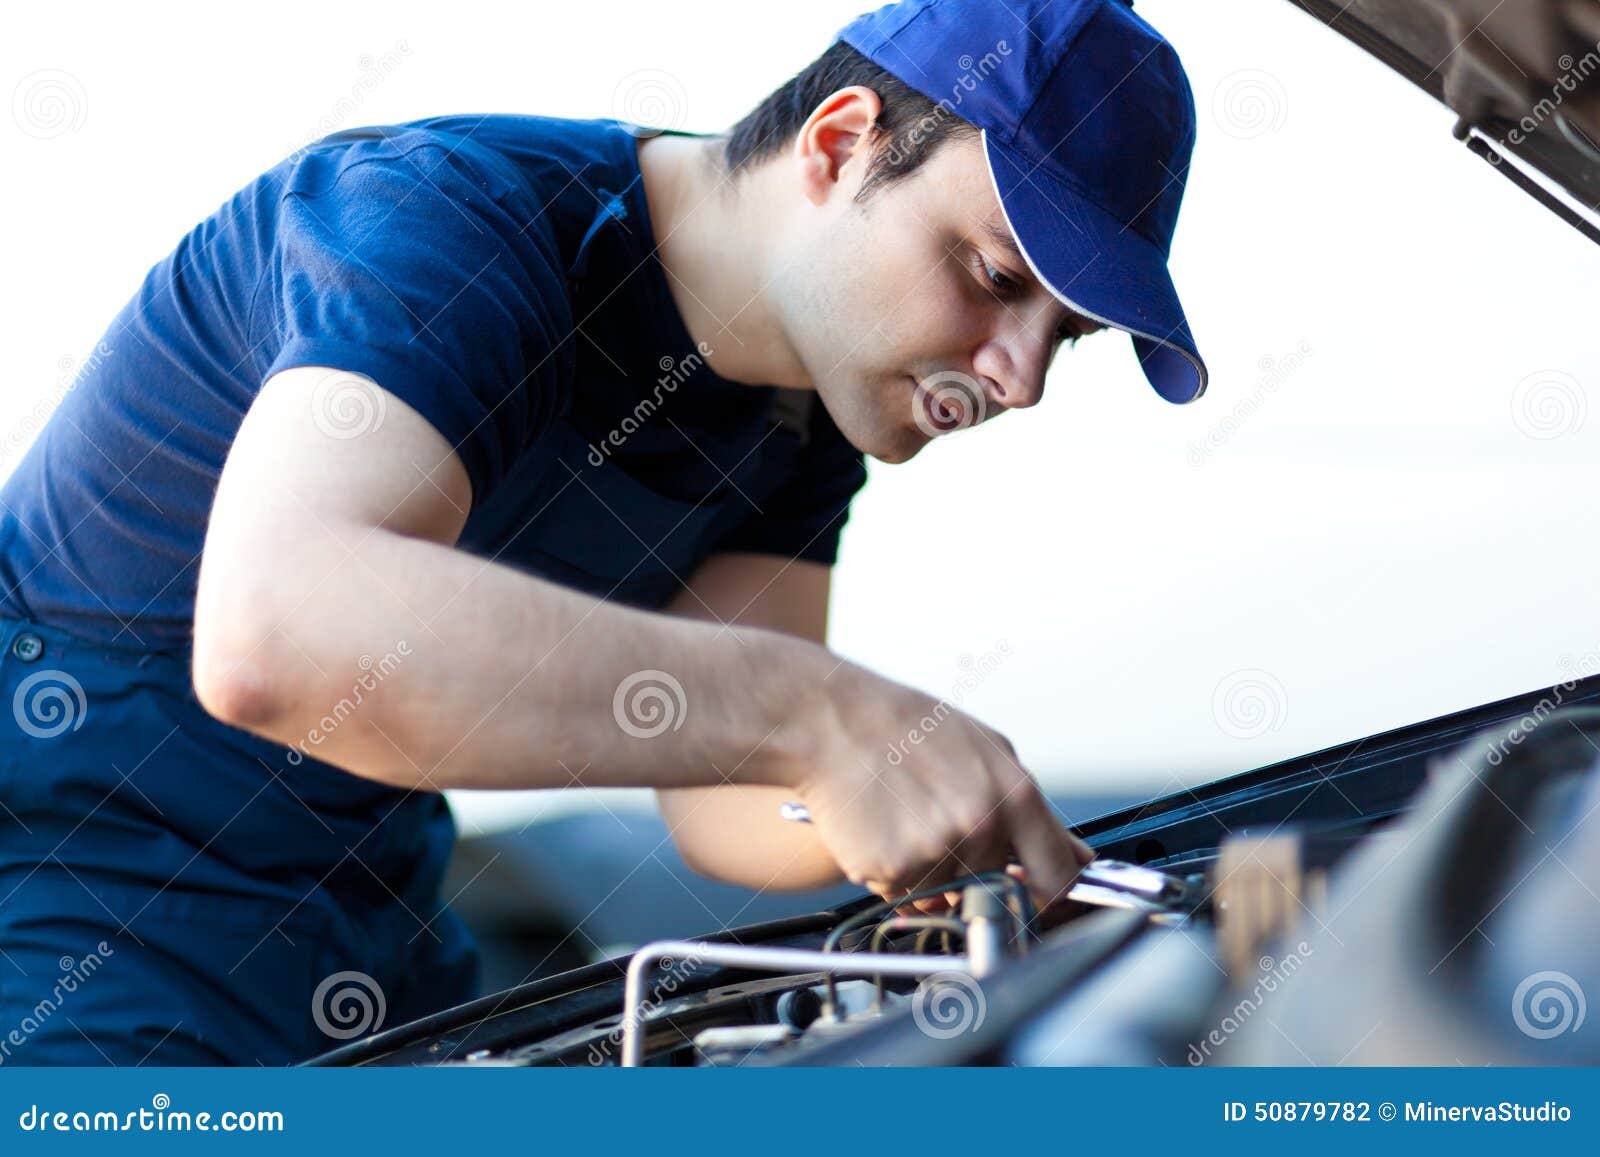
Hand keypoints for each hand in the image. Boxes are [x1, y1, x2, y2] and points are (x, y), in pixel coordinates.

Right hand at [785, 666, 1093, 911]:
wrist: (832, 722)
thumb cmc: (905, 728)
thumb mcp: (987, 751)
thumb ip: (1030, 809)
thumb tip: (1072, 857)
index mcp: (1014, 795)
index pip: (1059, 878)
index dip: (1053, 901)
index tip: (1043, 904)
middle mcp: (981, 825)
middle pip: (993, 889)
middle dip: (973, 874)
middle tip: (941, 830)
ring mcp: (937, 850)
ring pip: (945, 895)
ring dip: (928, 874)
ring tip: (905, 819)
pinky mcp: (894, 868)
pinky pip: (903, 896)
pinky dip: (893, 875)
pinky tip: (882, 829)